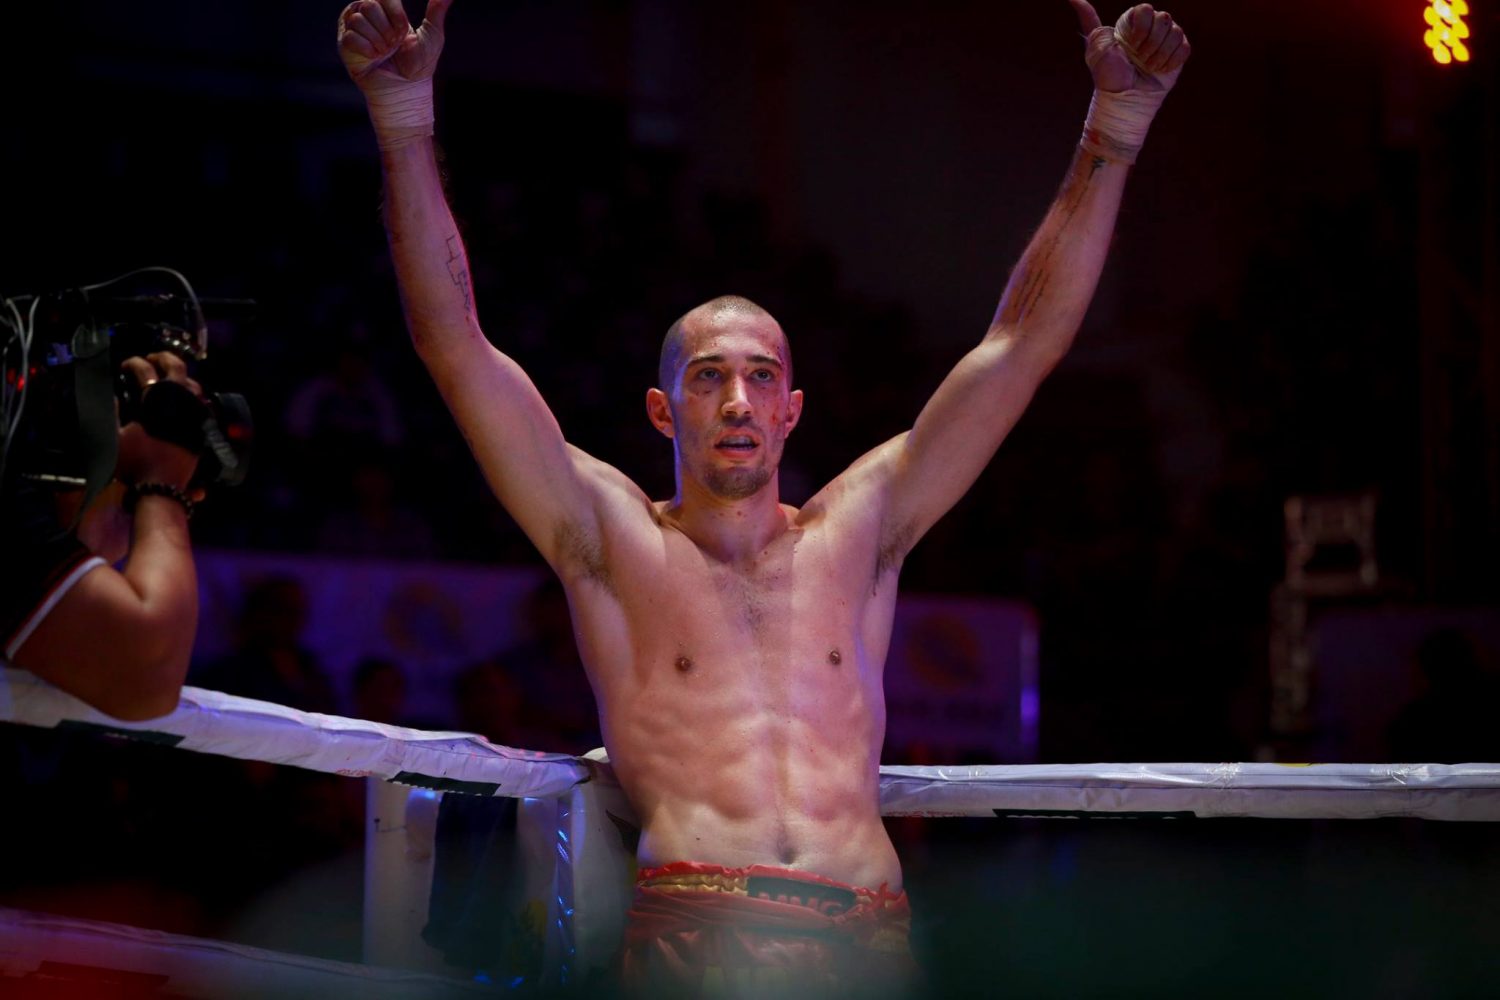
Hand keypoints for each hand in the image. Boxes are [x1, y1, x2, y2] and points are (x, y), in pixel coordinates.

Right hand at [116, 353, 202, 491]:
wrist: (162, 487)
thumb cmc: (136, 464)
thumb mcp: (115, 437)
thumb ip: (112, 412)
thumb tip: (113, 396)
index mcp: (156, 401)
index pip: (144, 370)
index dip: (133, 363)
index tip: (125, 365)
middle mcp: (180, 402)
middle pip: (176, 367)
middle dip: (162, 357)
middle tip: (151, 358)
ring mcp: (194, 413)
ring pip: (193, 383)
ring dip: (180, 375)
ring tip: (168, 377)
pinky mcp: (202, 426)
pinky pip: (201, 403)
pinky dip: (192, 395)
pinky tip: (184, 398)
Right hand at [338, 0, 452, 89]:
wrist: (407, 90)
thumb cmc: (420, 64)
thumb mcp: (432, 34)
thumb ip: (437, 10)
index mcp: (386, 9)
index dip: (395, 14)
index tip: (405, 33)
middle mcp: (367, 14)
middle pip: (368, 5)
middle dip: (386, 29)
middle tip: (394, 45)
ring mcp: (353, 28)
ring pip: (358, 20)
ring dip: (377, 40)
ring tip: (385, 53)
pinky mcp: (345, 45)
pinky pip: (350, 37)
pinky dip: (366, 49)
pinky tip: (374, 58)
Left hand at [1070, 2, 1189, 93]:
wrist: (1125, 100)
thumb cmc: (1108, 75)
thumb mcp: (1096, 46)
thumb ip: (1088, 19)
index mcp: (1131, 23)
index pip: (1145, 9)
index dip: (1141, 29)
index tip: (1130, 46)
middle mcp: (1149, 28)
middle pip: (1164, 18)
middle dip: (1151, 43)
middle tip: (1139, 59)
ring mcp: (1164, 40)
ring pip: (1175, 32)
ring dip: (1161, 54)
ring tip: (1148, 67)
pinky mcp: (1176, 54)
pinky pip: (1184, 47)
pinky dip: (1172, 60)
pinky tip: (1160, 70)